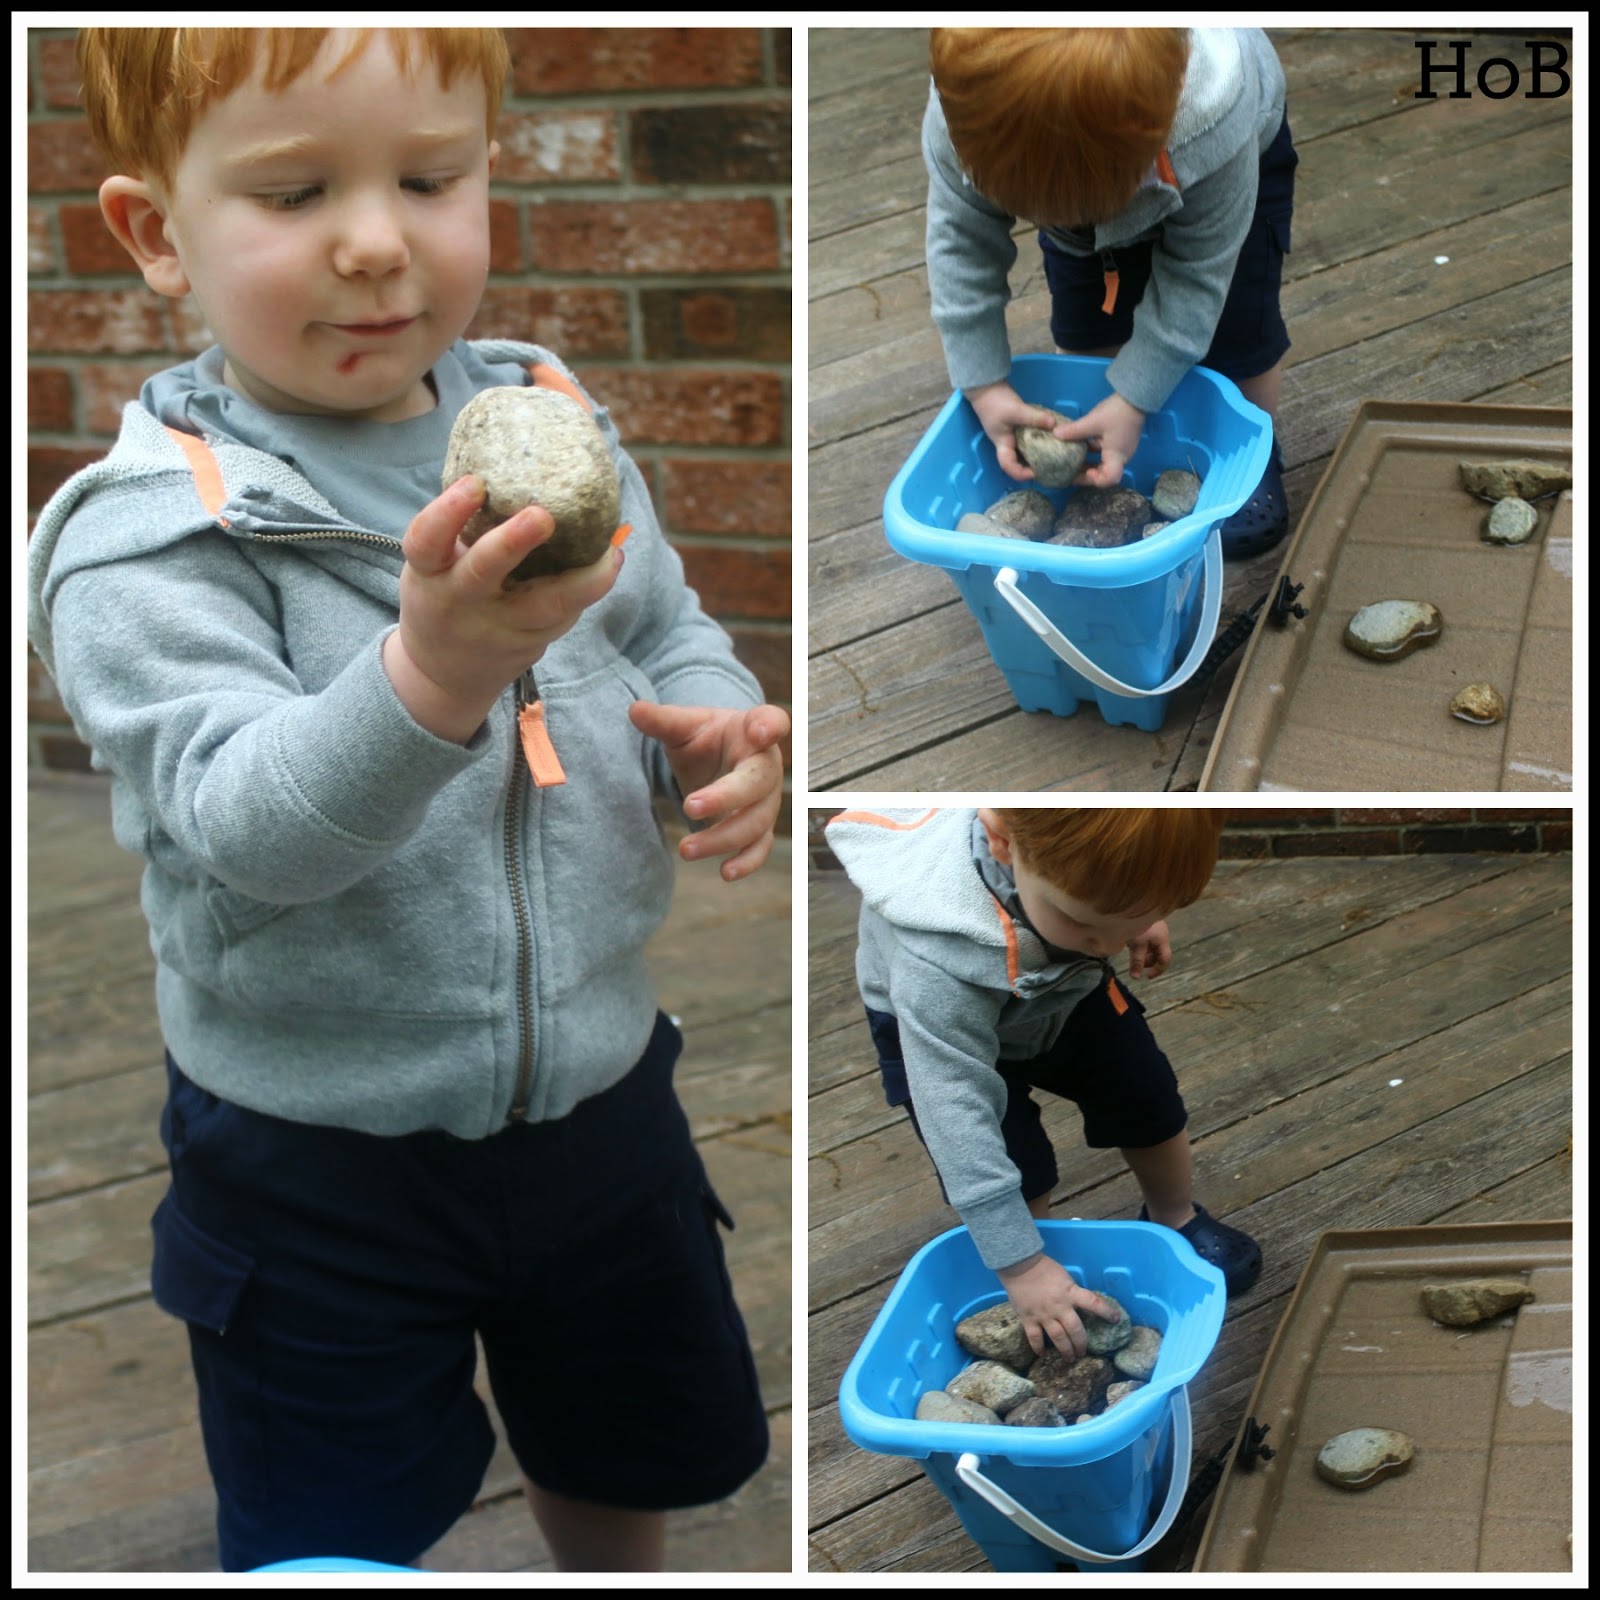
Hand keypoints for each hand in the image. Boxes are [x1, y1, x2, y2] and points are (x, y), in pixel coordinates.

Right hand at [384, 475, 622, 743]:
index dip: (448, 511)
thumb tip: (517, 449)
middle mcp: (459, 601)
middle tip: (542, 515)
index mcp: (429, 572)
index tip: (475, 483)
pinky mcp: (528, 643)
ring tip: (608, 552)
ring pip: (540, 605)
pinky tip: (610, 560)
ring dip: (577, 580)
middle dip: (512, 543)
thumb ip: (466, 522)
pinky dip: (589, 588)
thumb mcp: (436, 562)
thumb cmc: (446, 591)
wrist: (444, 673)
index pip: (427, 540)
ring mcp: (497, 626)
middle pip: (482, 571)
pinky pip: (562, 616)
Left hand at [627, 701, 789, 881]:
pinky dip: (747, 862)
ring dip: (722, 839)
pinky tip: (725, 873)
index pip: (771, 721)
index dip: (769, 726)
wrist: (720, 761)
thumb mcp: (686, 726)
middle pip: (757, 783)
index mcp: (752, 729)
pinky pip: (760, 847)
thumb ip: (664, 720)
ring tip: (685, 849)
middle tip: (689, 807)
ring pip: (754, 822)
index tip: (760, 732)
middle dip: (725, 798)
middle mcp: (767, 766)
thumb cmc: (706, 738)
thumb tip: (634, 709)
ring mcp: (767, 800)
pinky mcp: (761, 827)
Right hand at [965, 381, 1072, 482]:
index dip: (1021, 474)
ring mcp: (1012, 435)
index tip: (1036, 472)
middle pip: (1018, 463)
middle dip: (1032, 467)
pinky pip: (1029, 439)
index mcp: (1003, 444)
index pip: (1009, 467)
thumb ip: (1034, 417)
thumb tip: (1054, 424)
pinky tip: (1049, 438)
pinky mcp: (1017, 427)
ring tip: (1052, 454)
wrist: (986, 386)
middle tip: (1049, 466)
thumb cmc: (994, 401)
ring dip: (1036, 455)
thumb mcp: (1015, 410)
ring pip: (1025, 451)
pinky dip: (1038, 441)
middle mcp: (1007, 443)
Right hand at [995, 1253, 1122, 1360]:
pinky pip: (1035, 1338)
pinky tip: (1042, 1353)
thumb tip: (1078, 1304)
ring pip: (1058, 1338)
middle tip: (1082, 1353)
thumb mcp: (1064, 1277)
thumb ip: (1072, 1292)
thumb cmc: (1044, 1268)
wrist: (1019, 1265)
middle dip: (1081, 1344)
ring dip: (1066, 1350)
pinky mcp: (1029, 1319)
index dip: (1106, 1312)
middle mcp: (1059, 1306)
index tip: (1116, 1320)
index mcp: (1070, 1293)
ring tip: (1070, 1358)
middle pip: (1075, 1330)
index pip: (1094, 1303)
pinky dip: (1039, 1347)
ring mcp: (1044, 1315)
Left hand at [1051, 391, 1146, 488]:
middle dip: (1086, 474)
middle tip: (1069, 472)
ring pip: (1102, 463)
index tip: (1086, 472)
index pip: (1110, 478)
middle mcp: (1121, 457)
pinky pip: (1104, 453)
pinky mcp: (1119, 442)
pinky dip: (1092, 452)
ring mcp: (1121, 450)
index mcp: (1117, 456)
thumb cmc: (1117, 412)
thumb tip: (1056, 434)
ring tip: (1071, 461)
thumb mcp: (1093, 422)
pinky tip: (1080, 446)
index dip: (1097, 480)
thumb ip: (1074, 431)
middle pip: (1104, 474)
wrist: (1135, 397)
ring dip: (1088, 463)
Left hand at [1127, 919, 1171, 978]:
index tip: (1148, 977)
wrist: (1133, 902)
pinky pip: (1145, 938)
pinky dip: (1139, 944)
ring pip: (1151, 946)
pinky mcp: (1146, 923)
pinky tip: (1129, 942)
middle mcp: (1161, 934)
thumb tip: (1135, 978)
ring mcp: (1154, 928)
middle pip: (1158, 953)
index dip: (1158, 970)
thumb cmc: (1137, 924)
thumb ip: (1136, 961)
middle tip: (1136, 964)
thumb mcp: (1137, 945)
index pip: (1165, 959)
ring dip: (1143, 953)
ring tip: (1131, 952)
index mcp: (1162, 939)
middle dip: (1148, 961)